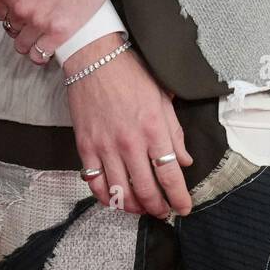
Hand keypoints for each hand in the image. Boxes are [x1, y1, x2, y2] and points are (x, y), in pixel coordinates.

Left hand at [0, 0, 122, 64]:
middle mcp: (21, 7)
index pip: (0, 12)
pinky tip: (46, 49)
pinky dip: (40, 54)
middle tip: (35, 19)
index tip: (21, 9)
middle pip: (12, 29)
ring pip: (23, 45)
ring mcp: (40, 21)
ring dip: (29, 42)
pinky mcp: (60, 31)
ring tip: (40, 35)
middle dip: (20, 26)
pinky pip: (40, 54)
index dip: (10, 11)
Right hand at [65, 34, 193, 217]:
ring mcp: (105, 146)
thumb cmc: (131, 73)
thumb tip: (183, 161)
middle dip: (158, 208)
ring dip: (133, 207)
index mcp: (154, 128)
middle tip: (164, 212)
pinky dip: (105, 197)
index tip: (183, 208)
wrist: (94, 57)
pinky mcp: (85, 146)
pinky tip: (114, 198)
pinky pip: (95, 183)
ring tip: (142, 208)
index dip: (179, 198)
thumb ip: (175, 132)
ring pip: (120, 193)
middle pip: (146, 190)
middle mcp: (130, 142)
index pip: (170, 175)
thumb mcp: (162, 98)